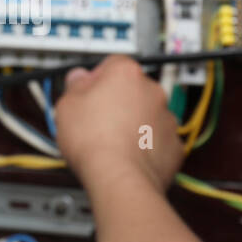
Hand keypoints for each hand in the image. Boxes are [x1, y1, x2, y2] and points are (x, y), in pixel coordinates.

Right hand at [53, 55, 183, 194]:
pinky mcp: (174, 144)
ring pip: (147, 114)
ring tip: (111, 142)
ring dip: (133, 123)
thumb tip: (78, 79)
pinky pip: (158, 139)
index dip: (96, 79)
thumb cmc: (94, 141)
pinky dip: (146, 145)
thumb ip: (75, 85)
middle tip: (96, 120)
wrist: (120, 178)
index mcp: (126, 74)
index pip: (112, 64)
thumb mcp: (67, 105)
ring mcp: (167, 118)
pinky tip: (127, 155)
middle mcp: (152, 91)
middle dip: (117, 101)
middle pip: (132, 89)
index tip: (86, 94)